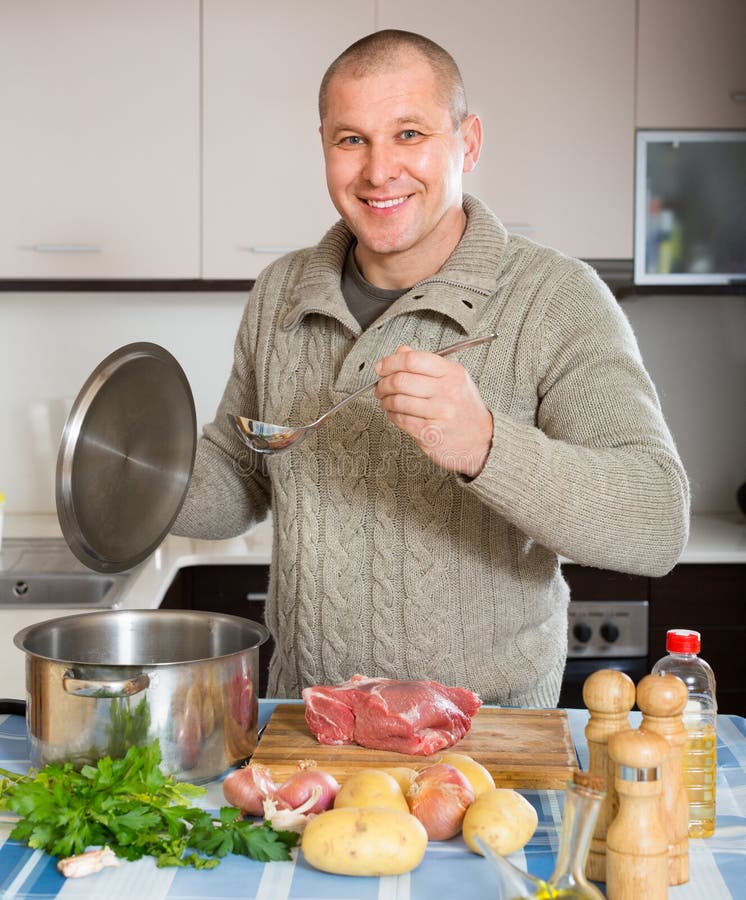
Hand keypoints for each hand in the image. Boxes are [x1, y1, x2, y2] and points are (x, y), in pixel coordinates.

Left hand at [374, 345, 492, 476]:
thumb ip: (426, 364)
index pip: (413, 359)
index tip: (382, 366)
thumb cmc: (465, 409)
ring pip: (398, 400)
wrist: (482, 440)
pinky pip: (401, 419)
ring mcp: (440, 413)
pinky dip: (392, 415)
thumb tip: (401, 351)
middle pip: (401, 380)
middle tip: (380, 386)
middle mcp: (447, 391)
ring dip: (386, 400)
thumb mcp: (453, 379)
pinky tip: (394, 413)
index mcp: (452, 373)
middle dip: (383, 383)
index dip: (391, 362)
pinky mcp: (431, 433)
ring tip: (386, 400)